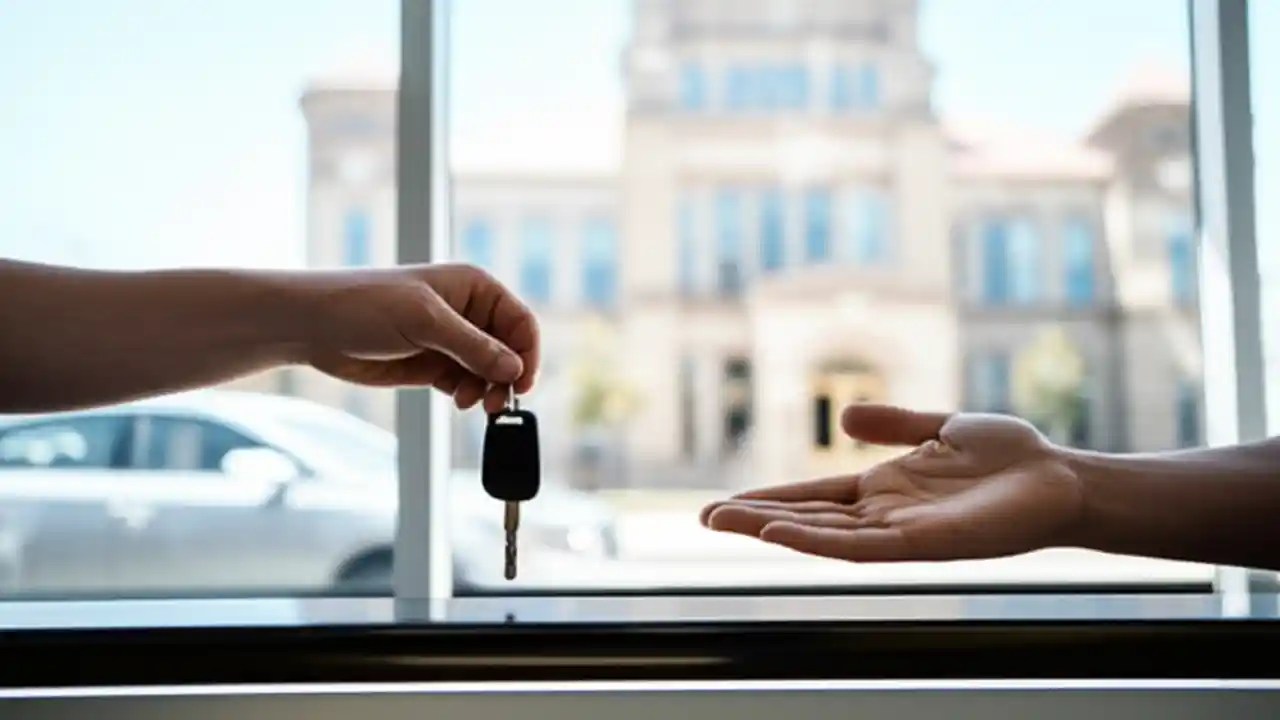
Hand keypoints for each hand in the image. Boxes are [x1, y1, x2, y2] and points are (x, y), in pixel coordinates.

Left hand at [301, 263, 538, 412]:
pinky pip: (466, 382)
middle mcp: (467, 312)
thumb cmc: (364, 305)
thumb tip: (514, 368)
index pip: (520, 321)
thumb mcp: (425, 321)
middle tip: (495, 403)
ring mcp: (450, 340)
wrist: (313, 325)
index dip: (527, 353)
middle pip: (508, 350)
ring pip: (489, 371)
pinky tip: (458, 400)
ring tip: (471, 402)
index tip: (521, 384)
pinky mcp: (432, 364)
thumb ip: (473, 346)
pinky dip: (469, 395)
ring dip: (487, 390)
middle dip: (506, 377)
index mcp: (474, 287)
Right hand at [700, 404, 1084, 561]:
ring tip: (723, 522)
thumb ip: (893, 422)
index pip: (813, 496)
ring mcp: (900, 531)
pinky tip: (781, 534)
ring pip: (822, 536)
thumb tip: (845, 417)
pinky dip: (817, 541)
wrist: (1062, 479)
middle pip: (807, 519)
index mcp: (884, 487)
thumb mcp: (941, 426)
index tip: (725, 502)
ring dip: (772, 530)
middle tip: (703, 518)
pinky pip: (859, 547)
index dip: (769, 499)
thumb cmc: (1011, 456)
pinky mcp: (922, 544)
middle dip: (754, 519)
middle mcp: (884, 514)